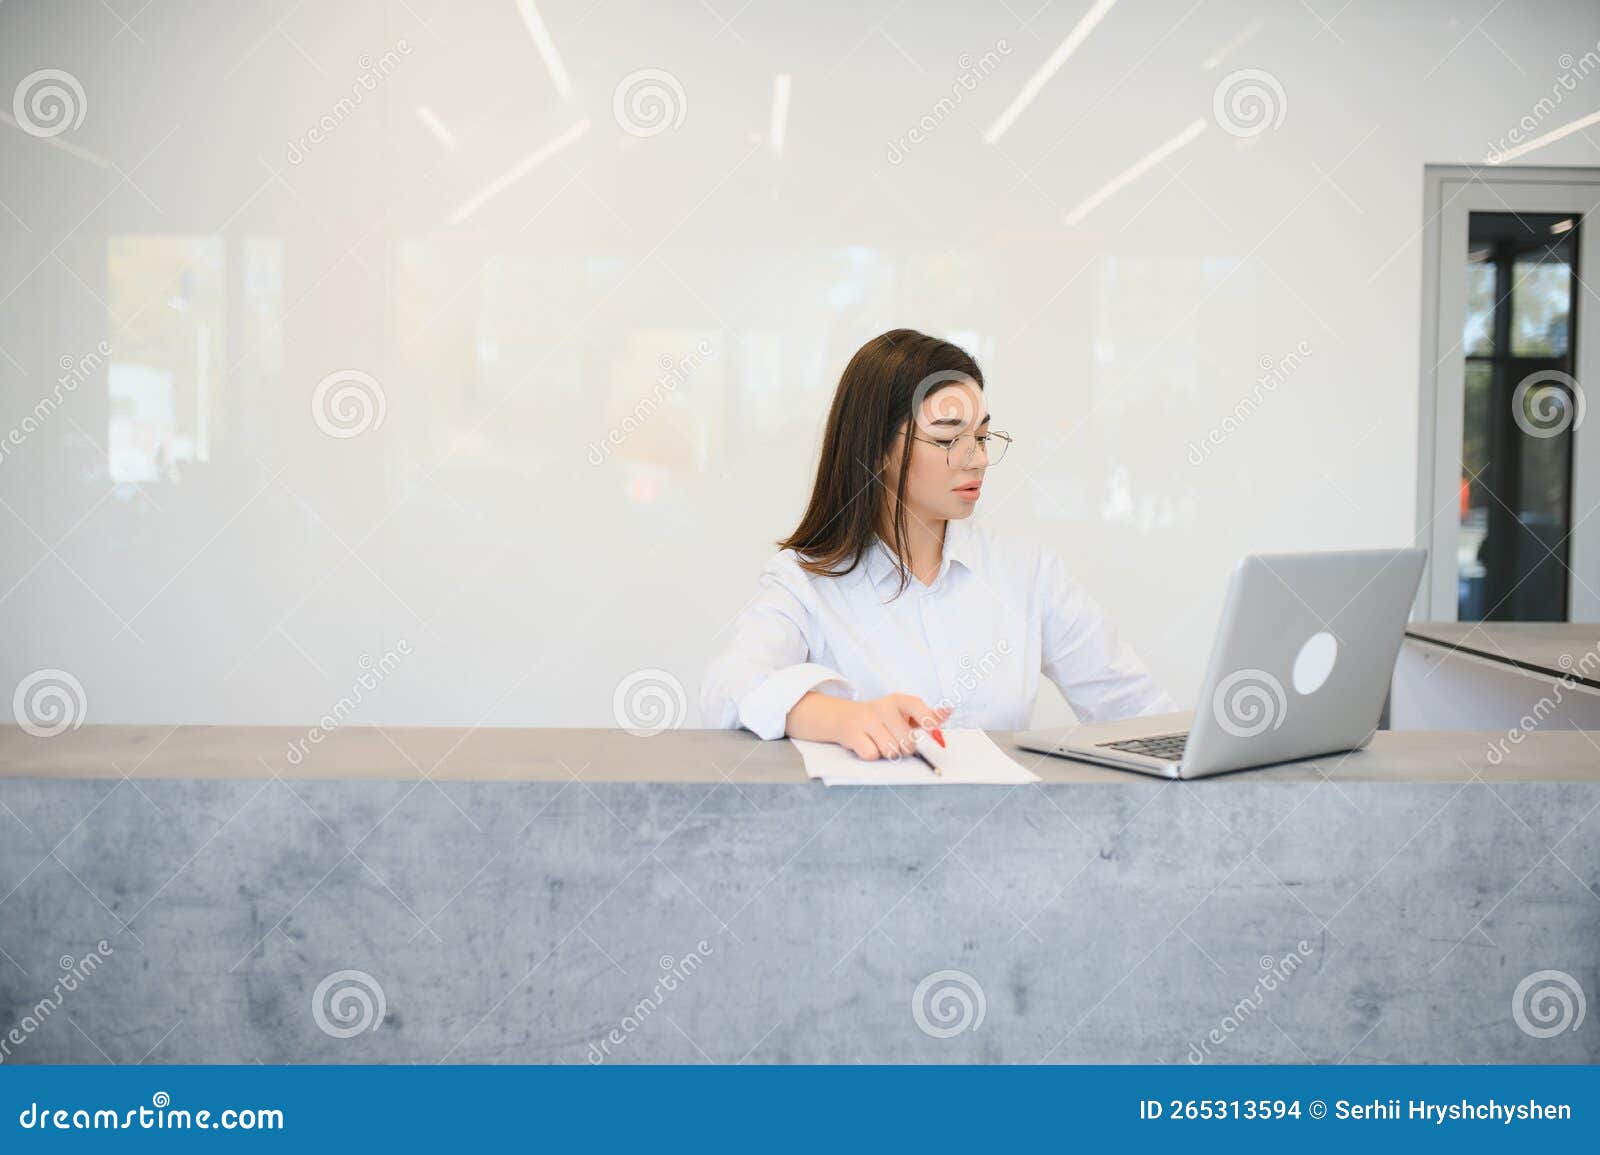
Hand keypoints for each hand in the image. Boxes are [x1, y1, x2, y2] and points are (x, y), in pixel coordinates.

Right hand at [826, 695, 950, 761]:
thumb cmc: (880, 718)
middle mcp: (883, 707)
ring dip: (888, 753)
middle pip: (908, 741)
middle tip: (895, 739)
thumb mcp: (902, 712)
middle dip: (904, 748)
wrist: (841, 716)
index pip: (919, 709)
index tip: (939, 739)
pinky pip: (872, 754)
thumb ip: (925, 715)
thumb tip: (949, 712)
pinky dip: (871, 754)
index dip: (930, 724)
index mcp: (899, 700)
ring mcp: (866, 719)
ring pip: (891, 750)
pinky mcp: (852, 733)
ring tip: (879, 742)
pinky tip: (867, 744)